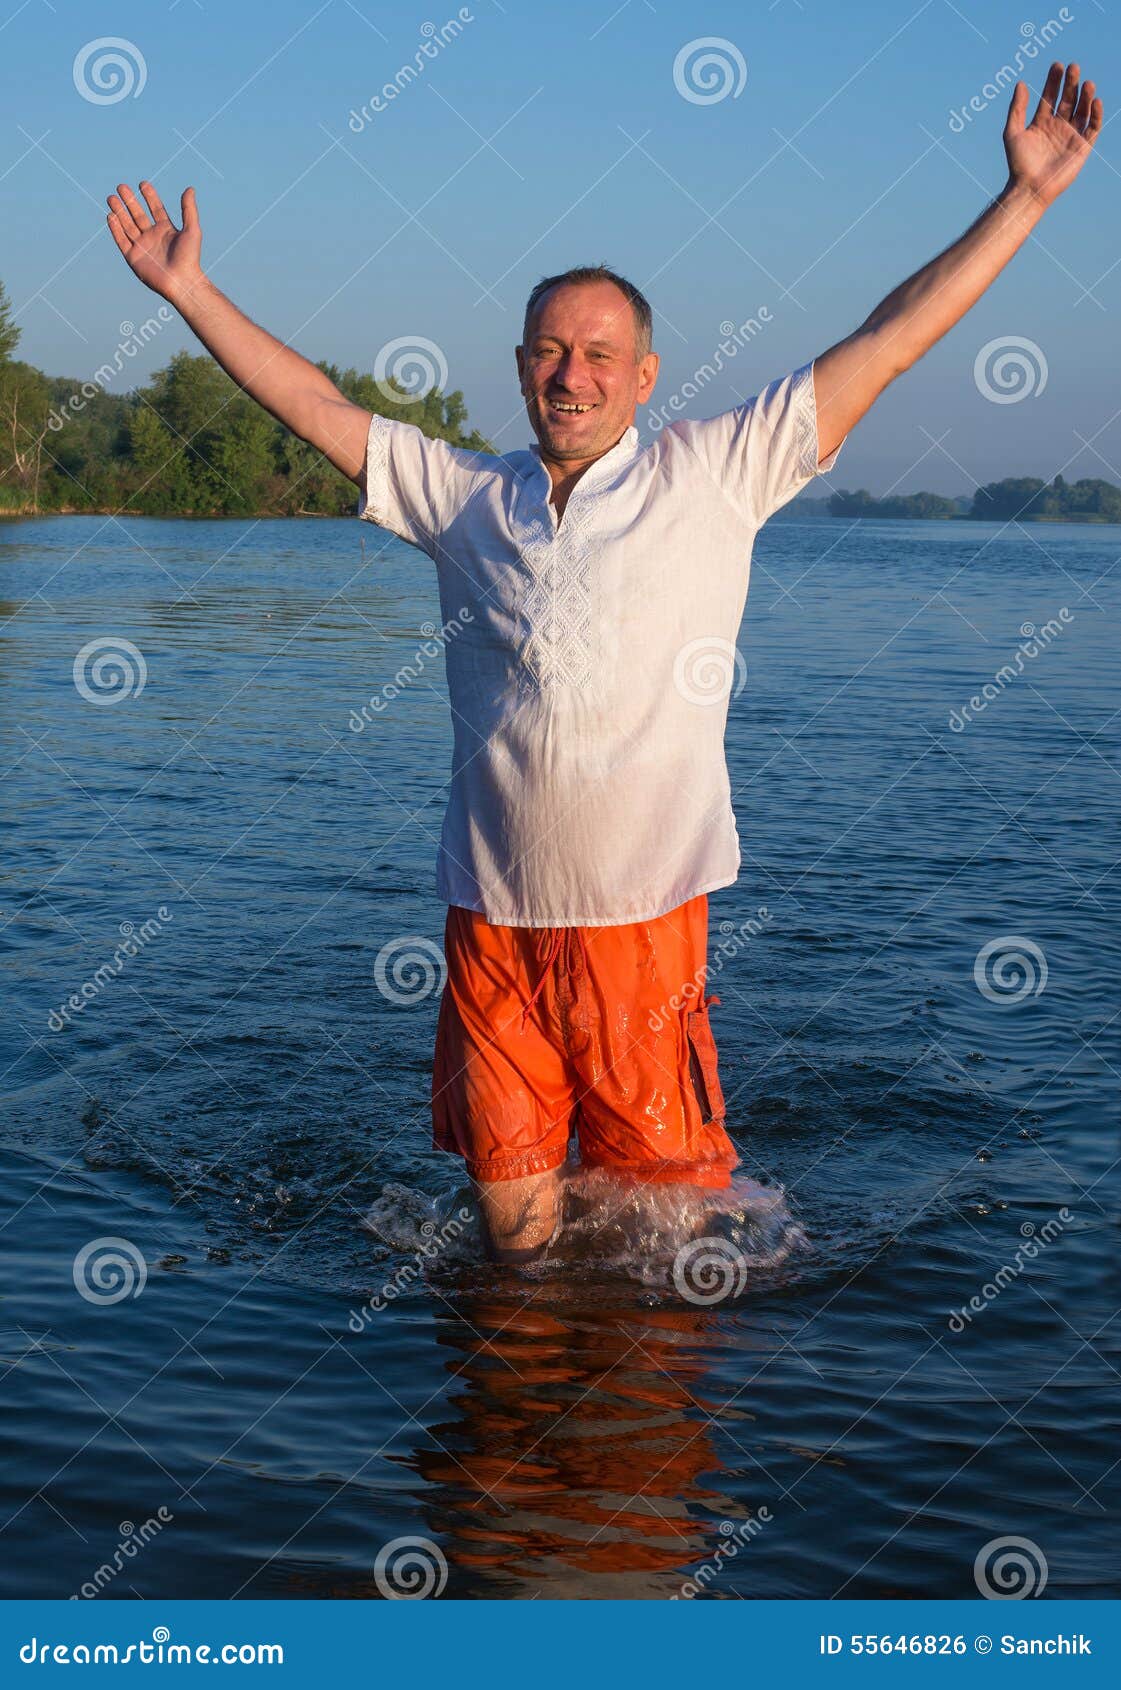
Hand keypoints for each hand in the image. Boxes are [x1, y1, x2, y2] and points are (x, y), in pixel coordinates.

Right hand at [106, 181, 202, 302]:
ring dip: (119, 211)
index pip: (156, 209)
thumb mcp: (192, 230)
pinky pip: (122, 240)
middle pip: (138, 215)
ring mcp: (142, 247)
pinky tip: (111, 216)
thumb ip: (189, 209)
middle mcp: (153, 237)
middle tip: (121, 187)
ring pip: (127, 225)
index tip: (143, 184)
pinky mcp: (133, 257)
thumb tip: (190, 188)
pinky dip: (115, 229)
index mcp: (166, 230)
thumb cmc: (190, 258)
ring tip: (112, 197)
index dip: (150, 196)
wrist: (181, 281)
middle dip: (129, 201)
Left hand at [1004, 62, 1101, 207]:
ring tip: (1086, 83)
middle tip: (1073, 68)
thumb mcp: (1012, 133)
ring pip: (1082, 110)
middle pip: (1068, 99)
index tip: (1057, 66)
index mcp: (1041, 122)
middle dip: (1071, 83)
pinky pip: (1092, 127)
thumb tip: (1021, 83)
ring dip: (1085, 96)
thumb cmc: (1018, 163)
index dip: (1054, 81)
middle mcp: (1058, 126)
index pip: (1050, 96)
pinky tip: (1095, 101)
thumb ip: (1017, 109)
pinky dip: (1095, 114)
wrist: (1029, 188)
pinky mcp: (1082, 147)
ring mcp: (1071, 135)